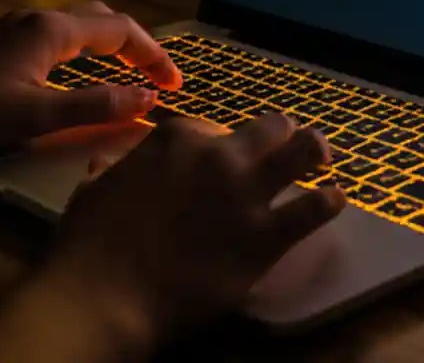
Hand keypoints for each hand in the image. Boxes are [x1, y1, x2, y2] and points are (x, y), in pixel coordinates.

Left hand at [0, 3, 181, 162]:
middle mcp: (35, 19)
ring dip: (109, 45)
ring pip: (77, 25)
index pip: (121, 30)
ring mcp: (14, 28)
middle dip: (135, 44)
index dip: (154, 56)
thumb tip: (147, 99)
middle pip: (101, 19)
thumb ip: (97, 106)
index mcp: (51, 30)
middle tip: (157, 77)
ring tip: (127, 75)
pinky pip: (56, 37)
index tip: (175, 86)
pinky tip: (77, 76)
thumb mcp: (39, 116)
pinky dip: (83, 51)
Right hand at [40, 112, 345, 354]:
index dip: (219, 145)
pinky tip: (334, 200)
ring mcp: (246, 194)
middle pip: (270, 128)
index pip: (213, 127)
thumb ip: (110, 171)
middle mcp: (218, 155)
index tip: (220, 160)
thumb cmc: (89, 245)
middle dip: (279, 136)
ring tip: (323, 159)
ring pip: (304, 152)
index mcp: (176, 138)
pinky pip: (315, 210)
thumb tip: (106, 163)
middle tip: (287, 149)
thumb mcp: (92, 191)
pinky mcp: (266, 237)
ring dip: (316, 153)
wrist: (103, 296)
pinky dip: (329, 202)